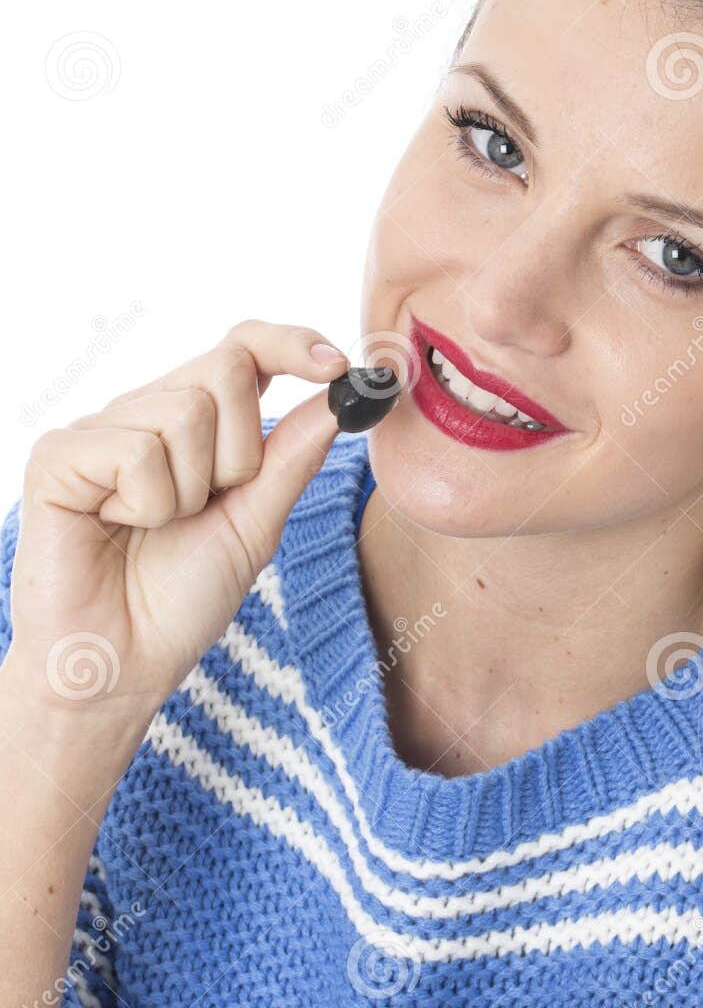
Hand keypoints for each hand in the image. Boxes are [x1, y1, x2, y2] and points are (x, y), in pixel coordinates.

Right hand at [8, 320, 347, 731]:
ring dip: (189, 491)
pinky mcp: (58, 455)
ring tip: (154, 528)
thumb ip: (290, 459)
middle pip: (226, 369)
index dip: (290, 344)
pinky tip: (116, 529)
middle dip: (240, 452)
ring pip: (185, 411)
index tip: (338, 366)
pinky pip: (136, 450)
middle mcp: (144, 414)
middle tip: (204, 508)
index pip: (243, 349)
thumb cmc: (179, 602)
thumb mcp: (254, 526)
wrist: (122, 663)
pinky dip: (145, 504)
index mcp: (192, 426)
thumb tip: (340, 398)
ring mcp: (99, 430)